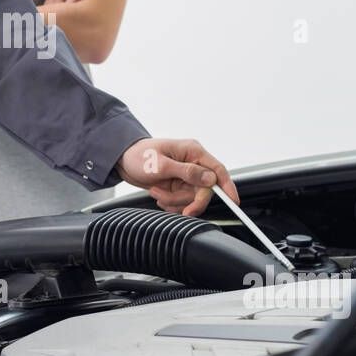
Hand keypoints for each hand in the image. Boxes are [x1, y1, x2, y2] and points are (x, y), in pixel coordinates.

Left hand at [115, 137, 239, 217]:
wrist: (122, 161)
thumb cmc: (138, 156)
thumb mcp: (160, 164)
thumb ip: (186, 172)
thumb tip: (210, 178)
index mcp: (193, 152)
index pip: (218, 170)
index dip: (228, 187)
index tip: (234, 202)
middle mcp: (193, 163)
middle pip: (204, 190)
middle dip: (187, 200)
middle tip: (171, 202)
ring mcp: (186, 176)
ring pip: (192, 198)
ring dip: (174, 201)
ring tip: (156, 192)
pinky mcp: (179, 185)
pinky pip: (183, 202)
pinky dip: (171, 203)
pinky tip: (158, 195)